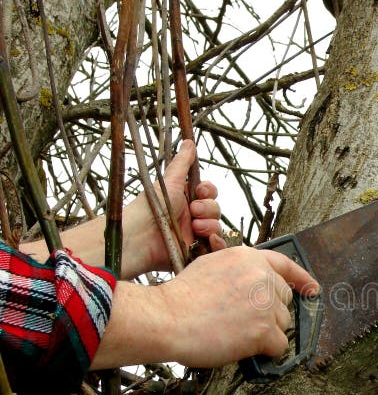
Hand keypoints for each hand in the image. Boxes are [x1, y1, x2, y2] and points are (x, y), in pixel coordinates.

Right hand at [90, 246, 319, 368]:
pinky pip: (279, 346)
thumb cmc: (181, 298)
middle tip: (245, 322)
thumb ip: (238, 272)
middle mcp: (261, 277)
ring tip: (236, 334)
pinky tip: (247, 349)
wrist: (167, 318)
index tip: (312, 288)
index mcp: (249, 258)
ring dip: (265, 333)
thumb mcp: (211, 266)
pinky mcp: (263, 330)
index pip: (285, 265)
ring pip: (282, 324)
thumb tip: (254, 286)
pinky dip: (266, 352)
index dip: (301, 278)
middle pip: (284, 300)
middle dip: (270, 313)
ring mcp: (264, 304)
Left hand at [131, 139, 225, 273]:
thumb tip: (189, 141)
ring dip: (210, 226)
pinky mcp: (196, 253)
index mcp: (185, 200)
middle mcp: (191, 217)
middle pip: (216, 210)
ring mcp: (194, 236)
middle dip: (208, 209)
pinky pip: (216, 249)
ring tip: (194, 228)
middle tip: (193, 211)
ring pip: (218, 228)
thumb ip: (182, 163)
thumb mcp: (169, 182)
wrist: (141, 237)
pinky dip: (217, 244)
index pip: (209, 193)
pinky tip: (209, 241)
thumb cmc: (151, 207)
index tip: (200, 191)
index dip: (208, 192)